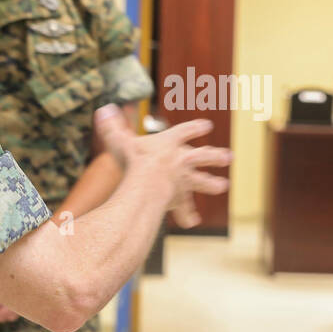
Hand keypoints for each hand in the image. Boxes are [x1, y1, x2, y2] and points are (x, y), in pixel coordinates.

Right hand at [93, 106, 230, 227]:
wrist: (147, 184)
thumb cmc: (133, 160)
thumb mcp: (120, 140)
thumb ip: (113, 126)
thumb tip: (104, 110)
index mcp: (170, 141)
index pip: (186, 131)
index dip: (195, 128)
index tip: (207, 125)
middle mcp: (182, 160)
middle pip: (203, 156)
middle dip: (215, 156)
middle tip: (229, 157)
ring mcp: (184, 180)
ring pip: (202, 181)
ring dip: (212, 183)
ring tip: (223, 185)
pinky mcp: (180, 198)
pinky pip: (185, 208)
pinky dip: (187, 215)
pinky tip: (192, 221)